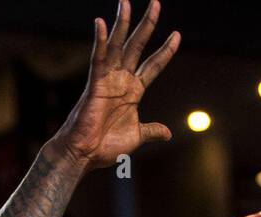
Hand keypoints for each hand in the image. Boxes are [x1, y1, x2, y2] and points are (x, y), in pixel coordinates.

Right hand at [56, 0, 179, 168]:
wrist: (84, 156)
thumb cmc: (104, 148)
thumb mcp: (136, 137)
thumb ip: (151, 131)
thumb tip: (168, 133)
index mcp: (133, 92)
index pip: (153, 66)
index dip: (166, 51)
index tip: (177, 34)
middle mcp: (121, 81)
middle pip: (137, 47)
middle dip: (147, 25)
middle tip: (156, 3)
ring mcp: (108, 81)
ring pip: (117, 46)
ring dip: (122, 24)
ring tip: (126, 3)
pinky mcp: (94, 85)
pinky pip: (98, 59)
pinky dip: (100, 42)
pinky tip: (101, 24)